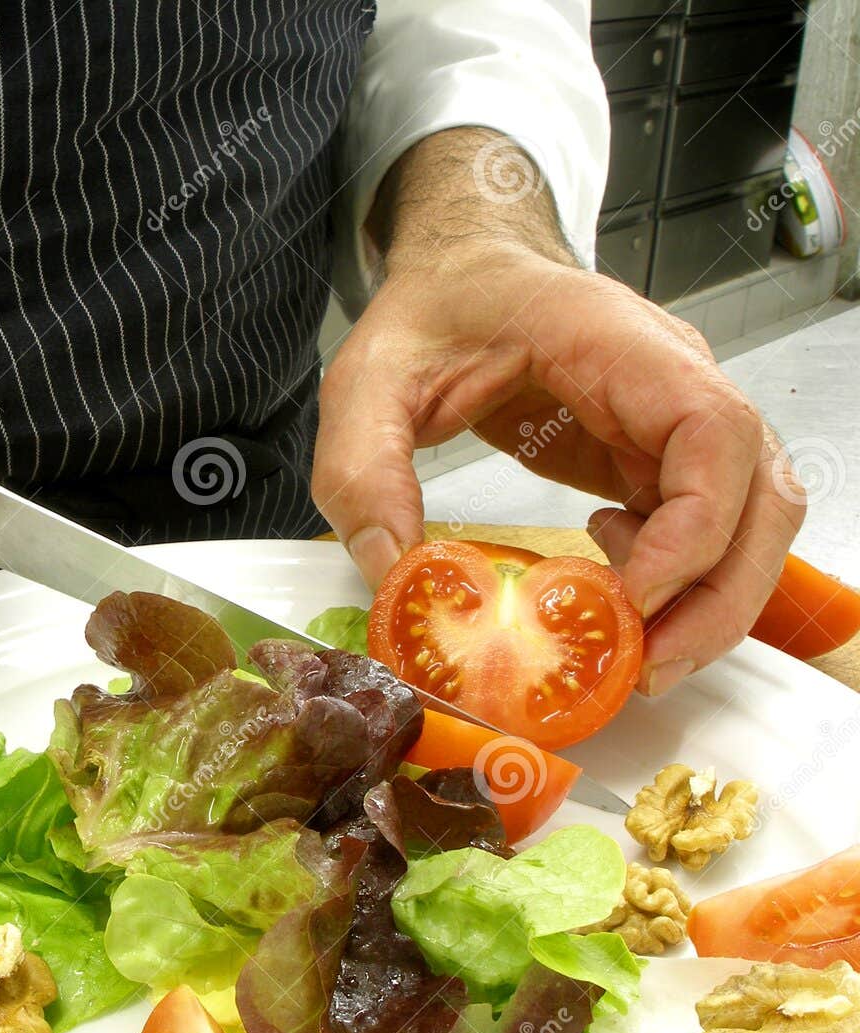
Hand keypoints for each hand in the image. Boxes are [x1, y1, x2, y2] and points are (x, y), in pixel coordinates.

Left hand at [312, 129, 804, 694]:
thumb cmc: (430, 313)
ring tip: (636, 654)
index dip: (696, 525)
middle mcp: (670, 377)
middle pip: (759, 489)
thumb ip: (364, 469)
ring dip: (712, 598)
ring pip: (749, 515)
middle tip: (646, 668)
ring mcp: (673, 418)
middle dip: (720, 593)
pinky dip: (679, 579)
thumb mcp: (366, 382)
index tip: (634, 597)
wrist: (460, 275)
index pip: (710, 429)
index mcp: (611, 341)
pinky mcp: (656, 455)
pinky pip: (705, 525)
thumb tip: (393, 575)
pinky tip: (610, 586)